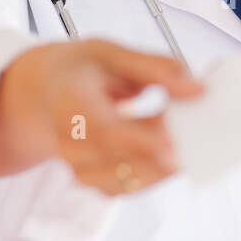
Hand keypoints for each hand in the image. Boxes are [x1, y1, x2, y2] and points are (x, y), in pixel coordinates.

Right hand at [0, 38, 204, 194]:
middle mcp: (69, 144)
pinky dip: (155, 169)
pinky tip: (165, 145)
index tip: (176, 148)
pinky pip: (131, 186)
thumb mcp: (113, 54)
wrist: (42, 94)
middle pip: (121, 163)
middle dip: (164, 151)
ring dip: (162, 161)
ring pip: (129, 181)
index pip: (104, 133)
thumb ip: (157, 69)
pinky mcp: (93, 182)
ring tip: (175, 130)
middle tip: (197, 133)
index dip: (142, 144)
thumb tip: (199, 89)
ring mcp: (78, 168)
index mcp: (70, 104)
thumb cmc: (80, 70)